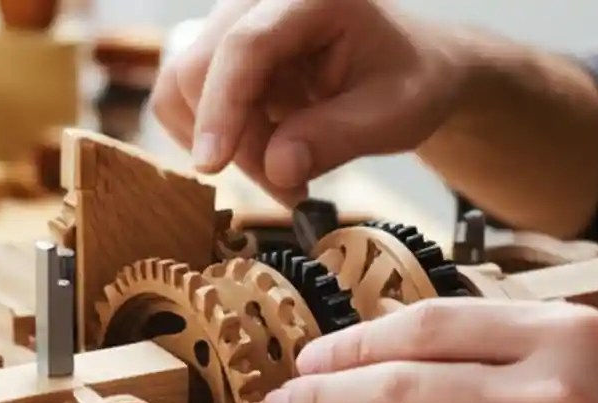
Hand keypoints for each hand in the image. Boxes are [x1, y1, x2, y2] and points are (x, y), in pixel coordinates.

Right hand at [151, 0, 465, 204]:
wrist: (412, 67)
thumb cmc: (410, 81)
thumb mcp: (395, 115)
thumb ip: (337, 138)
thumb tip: (277, 170)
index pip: (246, 45)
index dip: (222, 107)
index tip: (211, 166)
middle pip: (199, 66)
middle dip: (231, 140)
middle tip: (288, 187)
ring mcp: (235, 18)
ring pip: (184, 86)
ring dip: (225, 142)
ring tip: (285, 169)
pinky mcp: (221, 47)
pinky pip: (188, 97)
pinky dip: (219, 136)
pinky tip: (267, 149)